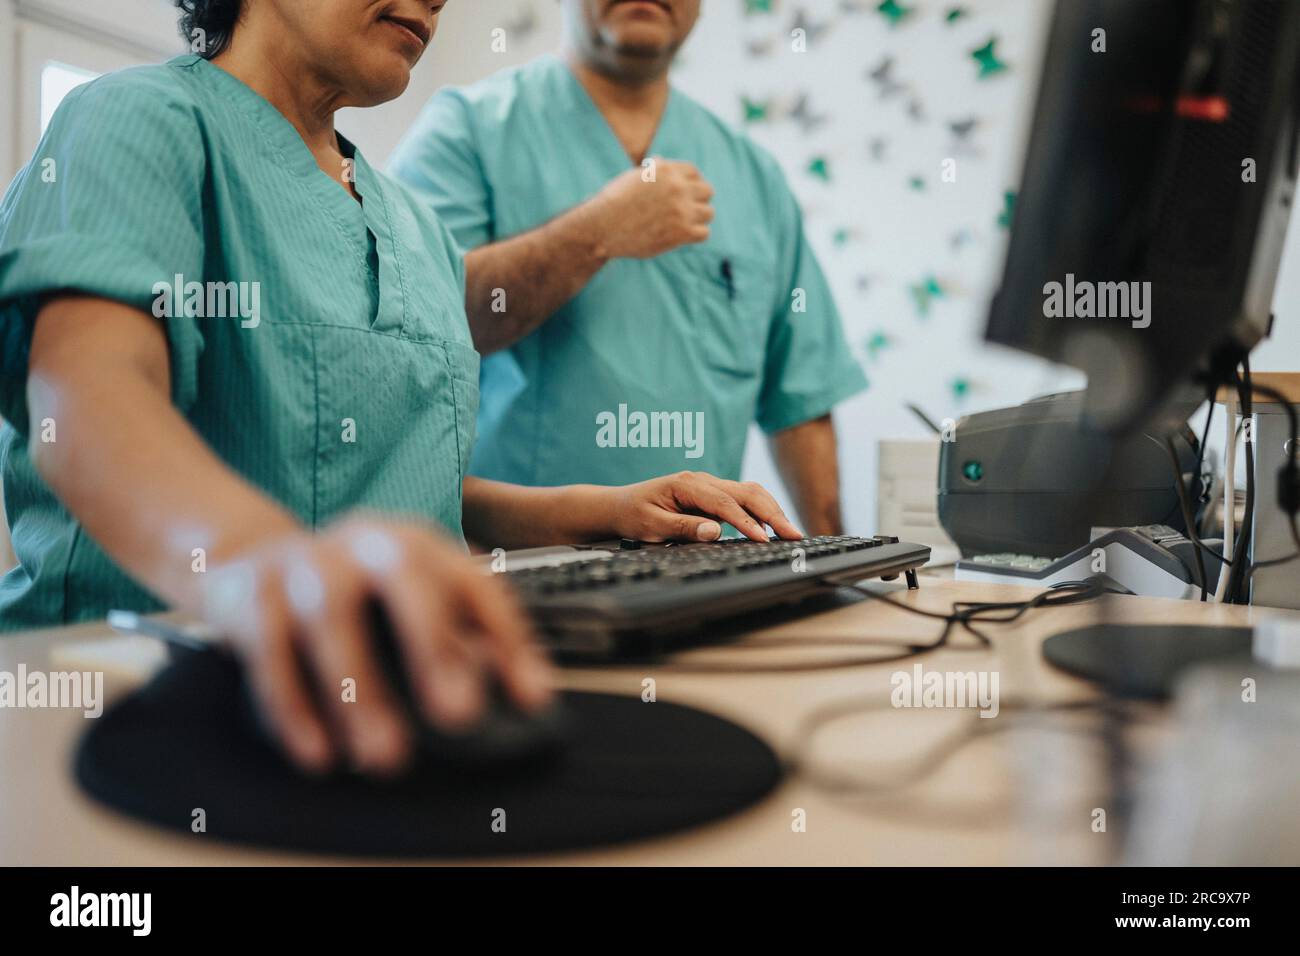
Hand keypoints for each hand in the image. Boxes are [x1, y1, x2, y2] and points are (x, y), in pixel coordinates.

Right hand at [201, 515, 551, 775]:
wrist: (246, 563)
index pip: (474, 584)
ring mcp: (304, 562)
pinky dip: (294, 705)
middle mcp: (365, 543)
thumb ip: (464, 643)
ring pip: (331, 617)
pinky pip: (270, 649)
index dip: (507, 638)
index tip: (533, 700)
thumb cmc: (354, 598)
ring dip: (360, 691)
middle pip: (405, 580)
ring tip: (386, 758)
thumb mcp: (410, 608)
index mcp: (418, 546)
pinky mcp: (248, 593)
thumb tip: (524, 689)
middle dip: (434, 647)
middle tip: (460, 716)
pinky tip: (319, 755)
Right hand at [589, 159, 714, 258]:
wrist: (604, 227)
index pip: (694, 172)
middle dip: (698, 200)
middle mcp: (677, 187)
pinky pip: (704, 233)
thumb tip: (661, 160)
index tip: (686, 193)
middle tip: (687, 210)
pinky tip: (683, 236)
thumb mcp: (633, 177)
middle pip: (707, 191)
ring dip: (698, 218)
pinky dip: (695, 235)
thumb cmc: (614, 202)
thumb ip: (652, 170)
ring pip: (709, 212)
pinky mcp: (682, 232)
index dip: (691, 183)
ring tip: (684, 224)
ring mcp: (682, 209)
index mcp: (666, 170)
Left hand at [606, 471, 803, 542]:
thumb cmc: (633, 515)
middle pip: (747, 492)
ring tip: (791, 532)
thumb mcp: (651, 525)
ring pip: (751, 492)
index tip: (763, 539)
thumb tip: (715, 532)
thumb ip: (683, 527)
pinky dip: (763, 511)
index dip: (746, 521)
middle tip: (794, 535)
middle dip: (773, 514)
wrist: (620, 505)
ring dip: (772, 511)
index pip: (724, 502)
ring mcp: (710, 486)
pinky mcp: (714, 495)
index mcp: (687, 484)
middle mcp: (703, 480)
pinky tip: (774, 527)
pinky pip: (744, 499)